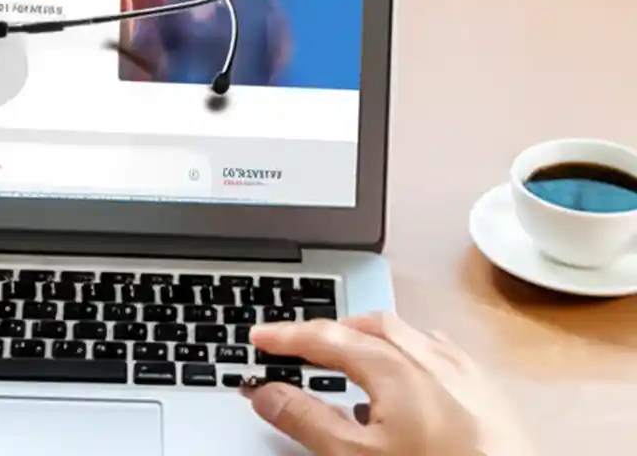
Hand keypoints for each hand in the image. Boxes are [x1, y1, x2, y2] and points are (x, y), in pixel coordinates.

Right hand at [246, 313, 533, 455]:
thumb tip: (265, 392)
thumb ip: (306, 421)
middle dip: (330, 331)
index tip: (259, 338)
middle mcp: (430, 359)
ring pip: (408, 335)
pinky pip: (439, 353)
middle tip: (297, 348)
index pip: (326, 338)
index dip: (286, 336)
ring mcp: (464, 373)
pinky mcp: (488, 394)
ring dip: (369, 338)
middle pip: (369, 326)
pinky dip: (408, 353)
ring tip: (346, 358)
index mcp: (394, 367)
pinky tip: (408, 376)